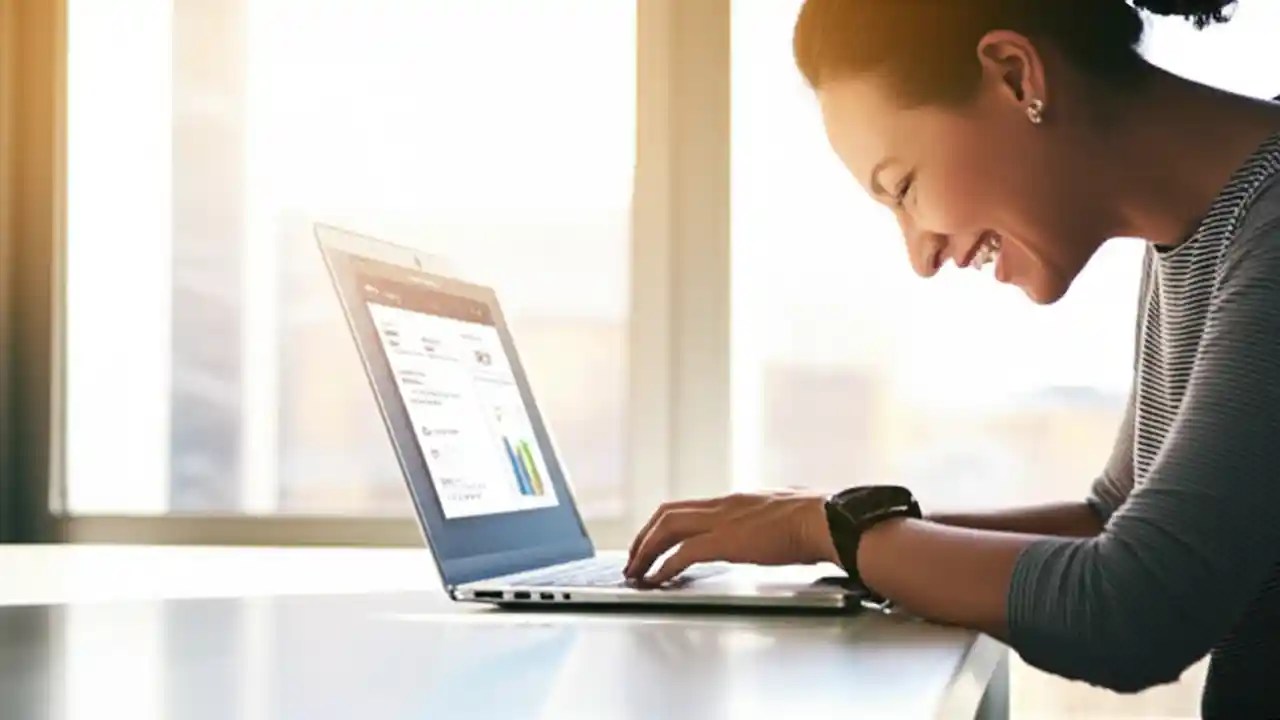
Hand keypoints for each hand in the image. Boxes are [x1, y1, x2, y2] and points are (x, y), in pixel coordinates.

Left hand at [624, 490, 840, 585]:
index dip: (662, 525)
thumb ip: (765, 521)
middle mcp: (722, 506)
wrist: (827, 519)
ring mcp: (722, 522)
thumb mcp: (781, 514)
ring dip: (646, 551)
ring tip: (636, 572)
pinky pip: (683, 553)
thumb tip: (770, 529)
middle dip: (644, 537)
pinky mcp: (725, 541)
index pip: (686, 507)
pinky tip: (657, 580)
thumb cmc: (815, 520)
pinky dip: (665, 567)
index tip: (652, 542)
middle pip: (666, 514)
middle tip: (633, 559)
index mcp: (734, 501)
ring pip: (666, 528)